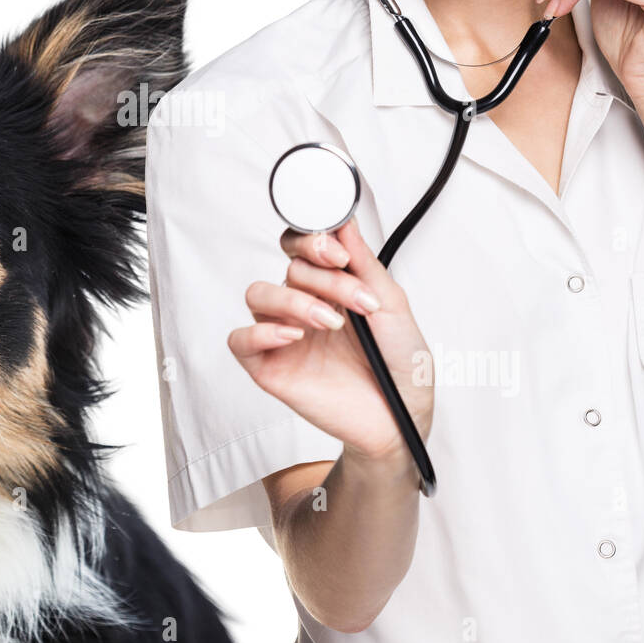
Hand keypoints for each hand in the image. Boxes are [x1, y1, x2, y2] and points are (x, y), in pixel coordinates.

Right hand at [227, 216, 434, 460]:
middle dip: (323, 278)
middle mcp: (303, 305)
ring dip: (294, 300)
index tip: (338, 252)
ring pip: (258, 294)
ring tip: (329, 322)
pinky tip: (293, 336)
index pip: (300, 245)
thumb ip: (364, 263)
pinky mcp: (270, 367)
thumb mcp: (391, 305)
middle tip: (355, 301)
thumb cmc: (401, 365)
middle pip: (288, 268)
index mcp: (330, 285)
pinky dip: (261, 331)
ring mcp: (284, 335)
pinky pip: (241, 339)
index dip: (311, 240)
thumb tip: (344, 223)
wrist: (402, 418)